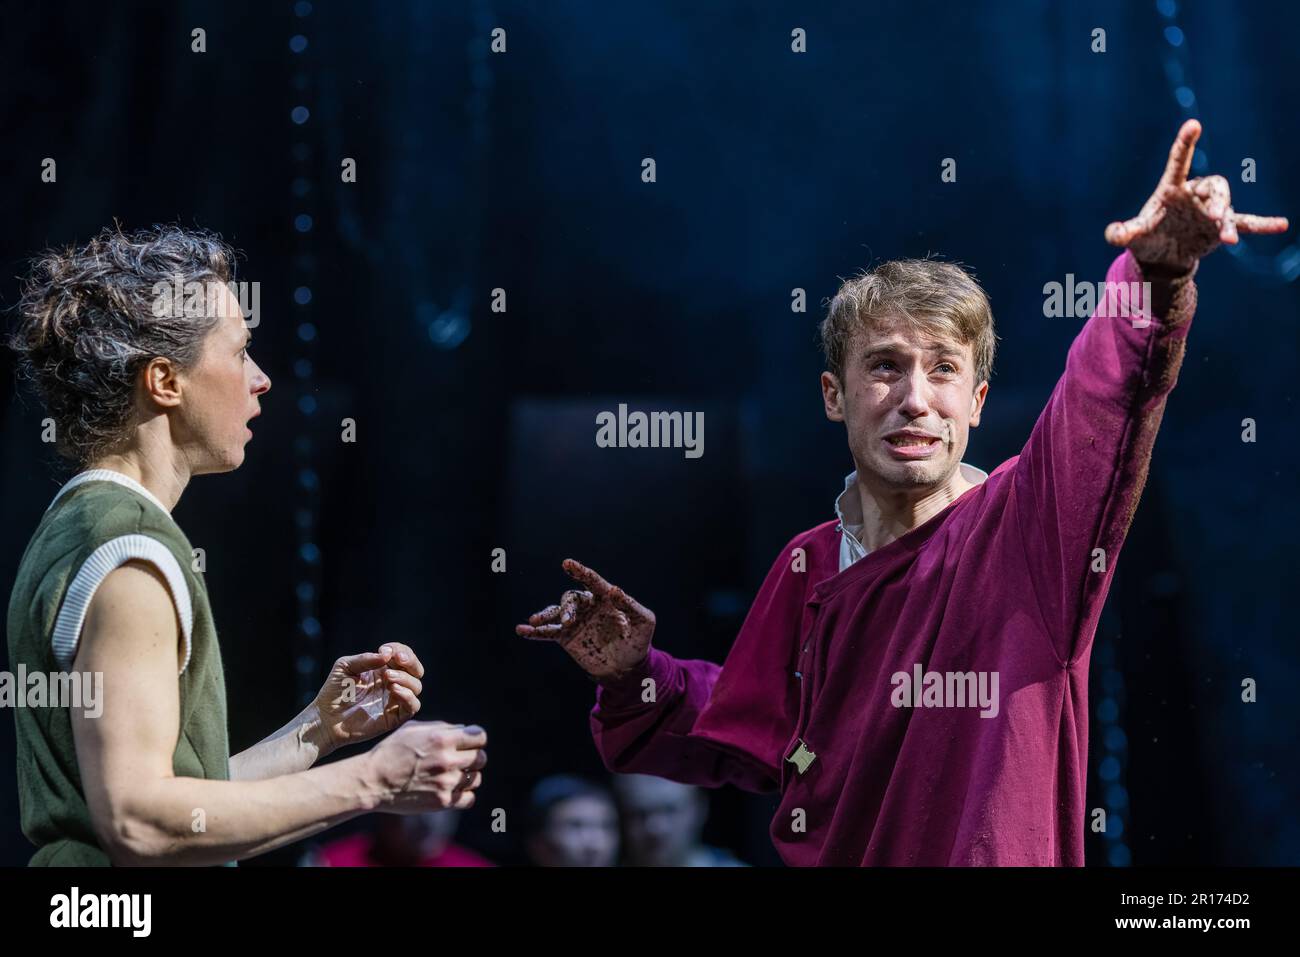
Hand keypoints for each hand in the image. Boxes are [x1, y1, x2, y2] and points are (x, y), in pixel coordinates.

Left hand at [312, 643, 424, 750]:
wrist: (326, 718)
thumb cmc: (334, 691)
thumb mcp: (345, 666)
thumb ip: (365, 659)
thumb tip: (386, 655)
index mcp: (383, 669)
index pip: (403, 655)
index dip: (399, 649)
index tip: (384, 650)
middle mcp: (392, 684)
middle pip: (416, 670)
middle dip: (411, 662)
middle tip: (398, 659)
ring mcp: (394, 700)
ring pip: (416, 686)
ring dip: (405, 678)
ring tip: (388, 677)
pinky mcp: (394, 717)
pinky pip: (413, 706)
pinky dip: (408, 696)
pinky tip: (393, 690)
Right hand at [367, 721, 486, 813]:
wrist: (372, 781)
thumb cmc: (391, 751)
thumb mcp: (414, 729)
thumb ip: (442, 728)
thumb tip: (464, 730)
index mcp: (442, 739)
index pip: (480, 736)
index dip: (476, 738)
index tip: (468, 742)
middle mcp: (447, 760)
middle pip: (481, 758)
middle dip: (472, 756)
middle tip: (459, 759)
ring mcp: (446, 783)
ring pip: (477, 778)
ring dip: (468, 775)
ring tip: (453, 774)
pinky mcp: (442, 802)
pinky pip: (469, 798)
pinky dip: (464, 794)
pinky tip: (453, 789)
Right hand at [515, 558, 655, 681]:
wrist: (627, 668)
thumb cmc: (638, 641)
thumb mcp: (643, 622)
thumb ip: (630, 606)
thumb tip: (614, 590)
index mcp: (606, 598)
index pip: (592, 581)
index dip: (580, 571)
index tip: (567, 563)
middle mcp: (588, 606)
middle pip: (571, 599)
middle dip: (567, 608)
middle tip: (567, 621)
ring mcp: (575, 621)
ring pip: (555, 612)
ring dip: (545, 615)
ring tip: (534, 621)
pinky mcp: (566, 637)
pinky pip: (547, 632)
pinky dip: (534, 632)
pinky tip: (521, 630)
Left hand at [1104, 119, 1287, 272]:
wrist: (1163, 254)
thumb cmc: (1147, 237)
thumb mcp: (1133, 237)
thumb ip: (1122, 233)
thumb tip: (1112, 234)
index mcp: (1171, 190)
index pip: (1178, 162)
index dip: (1184, 144)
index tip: (1193, 124)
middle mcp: (1194, 195)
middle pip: (1213, 186)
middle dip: (1218, 198)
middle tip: (1217, 214)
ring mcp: (1210, 210)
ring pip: (1227, 205)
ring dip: (1228, 220)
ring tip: (1228, 239)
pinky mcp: (1221, 226)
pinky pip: (1246, 222)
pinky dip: (1262, 224)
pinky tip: (1282, 225)